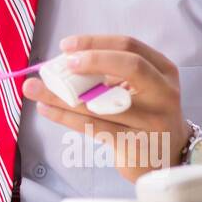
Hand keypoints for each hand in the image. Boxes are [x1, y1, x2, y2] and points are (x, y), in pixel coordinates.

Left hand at [21, 34, 191, 183]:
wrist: (167, 159)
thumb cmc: (144, 116)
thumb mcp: (139, 88)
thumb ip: (110, 73)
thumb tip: (61, 62)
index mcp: (163, 71)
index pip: (129, 46)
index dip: (95, 43)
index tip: (66, 46)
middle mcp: (163, 93)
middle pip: (130, 66)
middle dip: (93, 59)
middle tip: (62, 63)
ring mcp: (152, 121)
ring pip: (101, 103)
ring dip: (61, 95)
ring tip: (33, 88)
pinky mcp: (135, 144)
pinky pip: (94, 127)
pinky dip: (65, 116)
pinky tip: (45, 109)